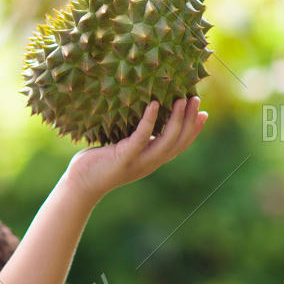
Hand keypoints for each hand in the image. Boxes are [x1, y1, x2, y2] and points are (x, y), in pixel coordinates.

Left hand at [63, 97, 206, 202]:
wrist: (81, 185)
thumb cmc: (99, 163)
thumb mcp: (124, 150)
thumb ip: (137, 140)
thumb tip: (145, 118)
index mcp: (152, 160)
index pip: (180, 145)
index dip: (194, 130)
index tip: (203, 113)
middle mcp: (150, 163)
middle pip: (178, 142)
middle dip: (190, 120)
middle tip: (195, 99)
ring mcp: (139, 161)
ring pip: (166, 141)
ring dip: (177, 119)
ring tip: (181, 99)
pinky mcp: (124, 158)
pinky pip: (141, 138)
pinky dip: (149, 120)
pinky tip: (154, 104)